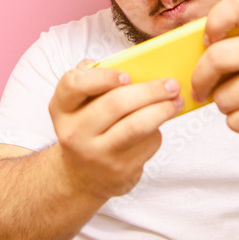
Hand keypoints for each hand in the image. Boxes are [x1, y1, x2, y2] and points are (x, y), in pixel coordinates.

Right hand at [49, 60, 183, 198]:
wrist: (82, 174)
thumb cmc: (88, 126)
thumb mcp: (80, 104)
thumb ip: (95, 79)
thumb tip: (132, 64)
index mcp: (62, 108)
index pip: (73, 85)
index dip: (102, 77)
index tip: (127, 75)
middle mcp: (74, 132)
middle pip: (116, 104)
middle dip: (150, 91)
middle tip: (171, 85)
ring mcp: (96, 154)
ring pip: (137, 126)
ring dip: (163, 110)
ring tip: (176, 101)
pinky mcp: (120, 170)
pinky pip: (147, 143)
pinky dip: (158, 130)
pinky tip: (160, 124)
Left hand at [191, 0, 238, 135]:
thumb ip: (233, 37)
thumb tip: (187, 56)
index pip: (235, 5)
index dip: (213, 22)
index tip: (208, 41)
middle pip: (215, 58)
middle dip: (200, 78)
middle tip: (199, 88)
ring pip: (222, 96)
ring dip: (223, 103)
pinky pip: (233, 120)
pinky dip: (236, 120)